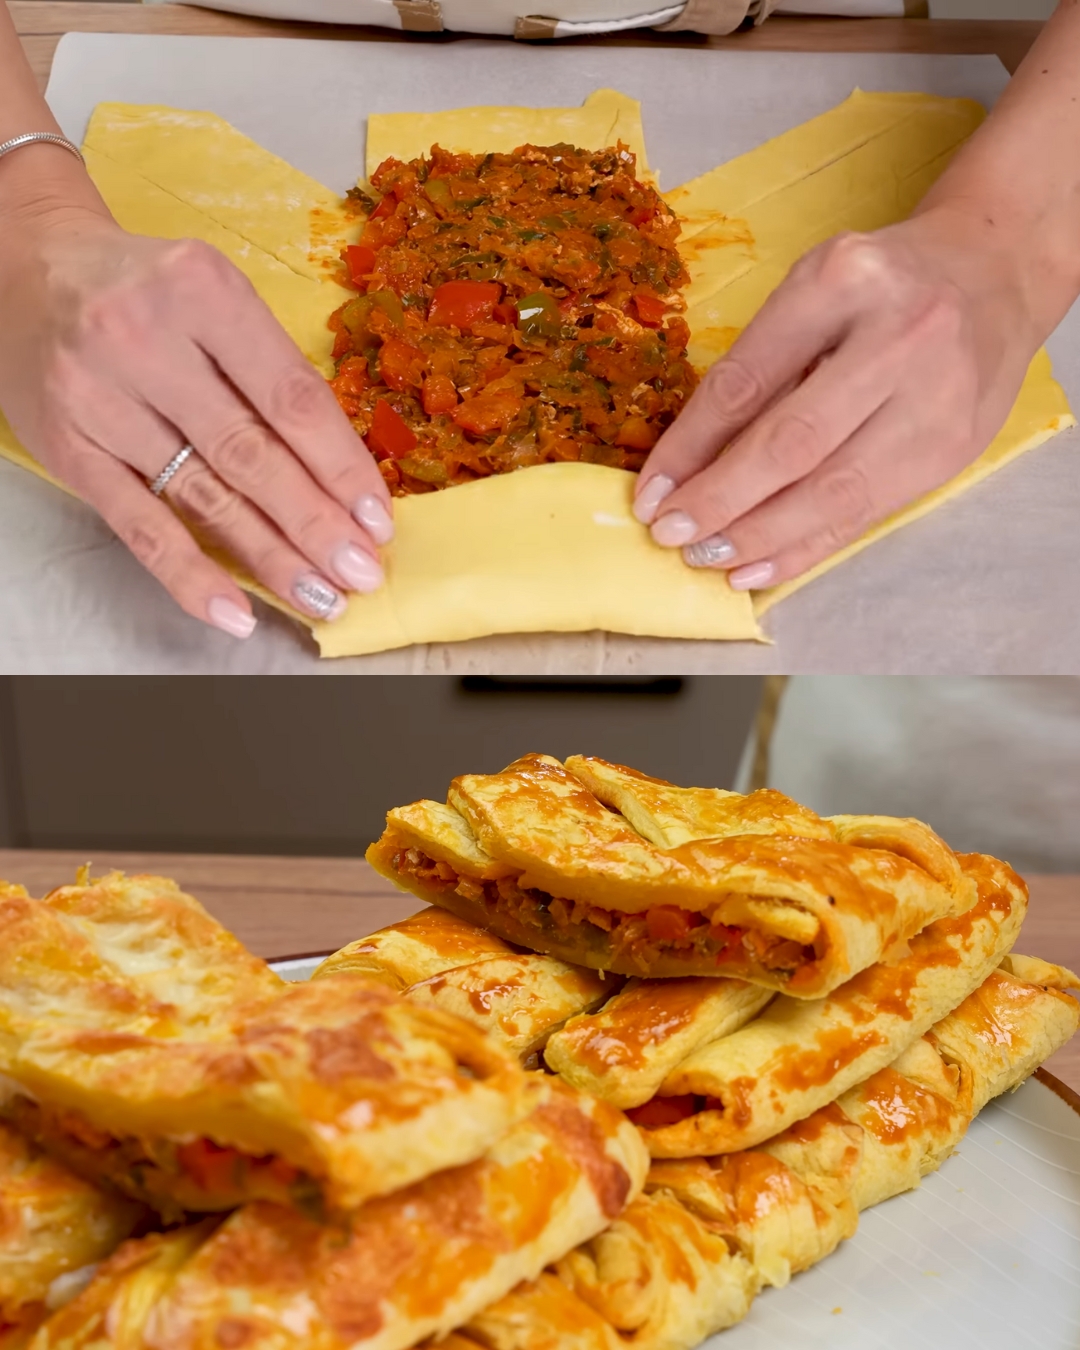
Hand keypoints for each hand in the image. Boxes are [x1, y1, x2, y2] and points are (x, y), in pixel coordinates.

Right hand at [0, 201, 393, 637]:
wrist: (27, 271)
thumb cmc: (147, 291)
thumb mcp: (214, 295)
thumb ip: (269, 370)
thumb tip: (340, 472)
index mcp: (201, 290)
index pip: (290, 397)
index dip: (341, 465)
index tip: (378, 518)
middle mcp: (144, 341)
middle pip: (250, 453)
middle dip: (315, 523)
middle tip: (361, 571)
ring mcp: (100, 399)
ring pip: (204, 495)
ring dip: (270, 556)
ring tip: (321, 596)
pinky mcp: (70, 451)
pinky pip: (140, 527)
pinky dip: (191, 576)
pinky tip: (236, 612)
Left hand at [632, 206, 1039, 590]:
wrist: (996, 272)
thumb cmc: (883, 284)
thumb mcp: (815, 291)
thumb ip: (762, 365)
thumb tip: (688, 463)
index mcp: (842, 282)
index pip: (748, 381)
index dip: (691, 446)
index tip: (651, 493)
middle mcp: (898, 337)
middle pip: (794, 443)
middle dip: (722, 500)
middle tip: (672, 535)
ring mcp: (936, 398)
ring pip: (834, 491)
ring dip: (761, 536)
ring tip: (708, 558)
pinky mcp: (955, 449)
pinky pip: (866, 513)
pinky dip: (806, 547)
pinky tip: (759, 566)